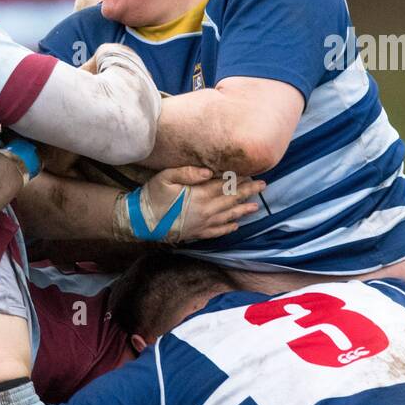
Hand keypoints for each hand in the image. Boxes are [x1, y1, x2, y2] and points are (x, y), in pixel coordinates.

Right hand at [141, 166, 265, 242]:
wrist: (142, 221)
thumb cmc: (152, 196)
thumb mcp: (165, 177)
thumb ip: (187, 172)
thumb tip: (209, 171)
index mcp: (200, 195)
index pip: (225, 185)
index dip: (240, 179)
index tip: (253, 174)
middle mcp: (206, 210)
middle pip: (231, 199)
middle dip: (248, 192)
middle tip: (263, 186)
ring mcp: (202, 223)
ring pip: (228, 216)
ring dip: (243, 210)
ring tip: (255, 207)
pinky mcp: (197, 233)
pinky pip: (217, 231)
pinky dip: (228, 228)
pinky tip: (236, 225)